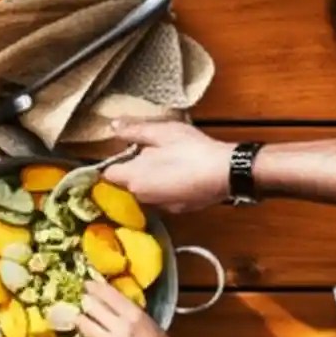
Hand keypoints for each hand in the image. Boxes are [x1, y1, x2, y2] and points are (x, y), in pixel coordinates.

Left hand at [102, 119, 231, 212]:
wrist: (227, 173)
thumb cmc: (192, 151)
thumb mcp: (161, 133)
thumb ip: (134, 130)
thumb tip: (114, 126)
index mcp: (133, 179)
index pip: (108, 174)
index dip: (114, 161)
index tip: (124, 151)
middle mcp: (142, 197)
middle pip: (127, 183)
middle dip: (134, 169)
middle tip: (153, 151)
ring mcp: (161, 206)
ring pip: (146, 191)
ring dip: (150, 179)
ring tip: (169, 161)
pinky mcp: (178, 210)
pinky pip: (163, 197)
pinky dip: (167, 188)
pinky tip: (182, 175)